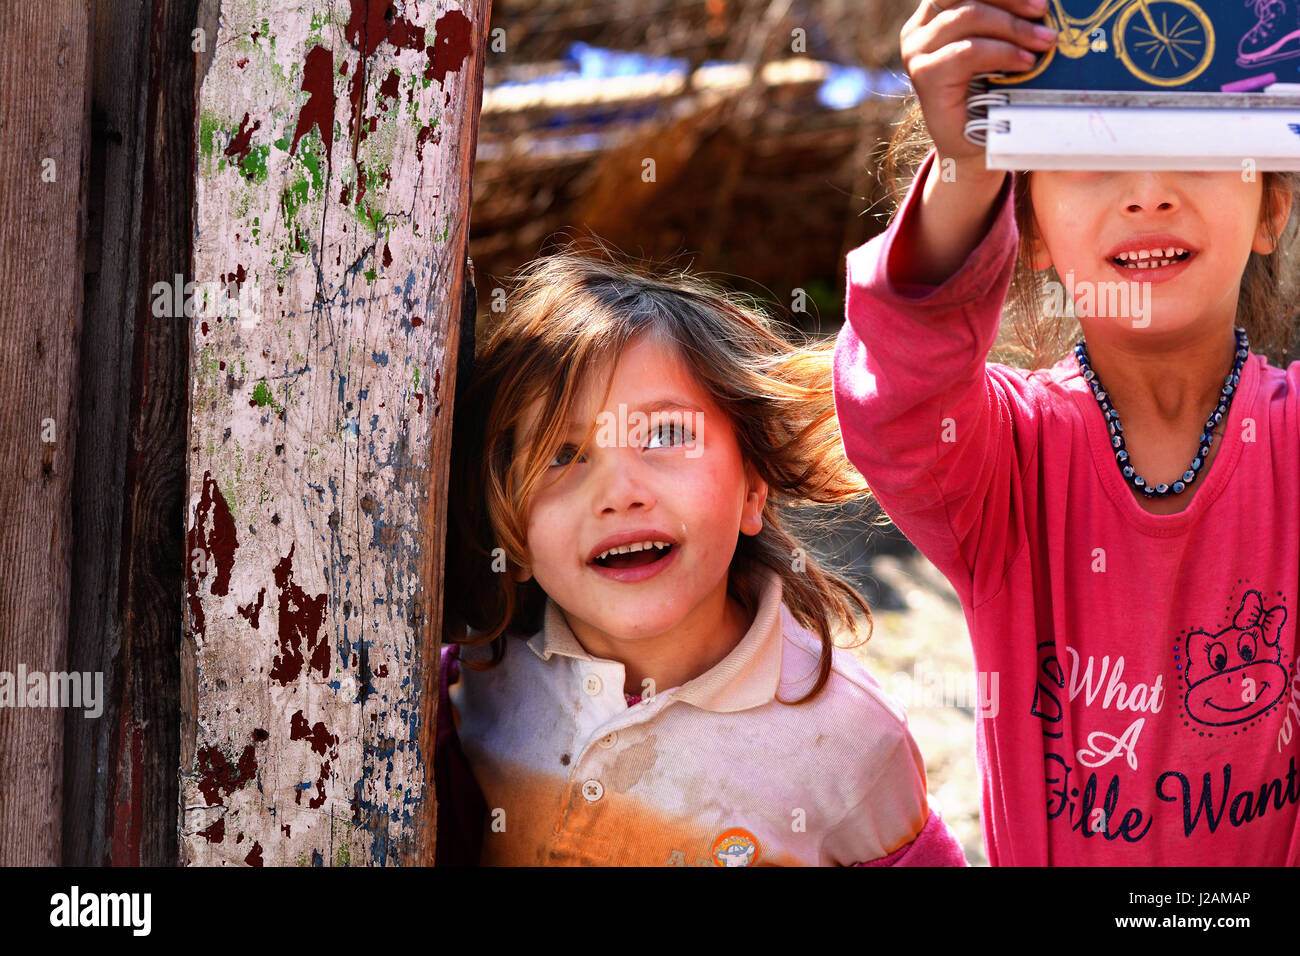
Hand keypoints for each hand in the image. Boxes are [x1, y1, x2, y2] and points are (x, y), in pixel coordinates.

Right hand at [900, 0, 1056, 165]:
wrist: (973, 147)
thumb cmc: (991, 94)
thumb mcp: (999, 45)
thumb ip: (1004, 20)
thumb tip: (1040, 2)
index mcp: (935, 13)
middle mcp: (920, 28)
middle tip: (1043, 11)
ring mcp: (917, 51)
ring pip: (968, 15)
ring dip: (1012, 27)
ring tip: (1044, 43)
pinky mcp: (924, 75)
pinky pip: (967, 51)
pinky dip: (1001, 52)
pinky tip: (1024, 62)